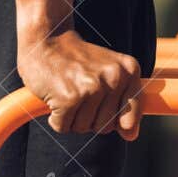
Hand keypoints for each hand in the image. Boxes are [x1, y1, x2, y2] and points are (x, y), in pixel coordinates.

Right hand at [17, 30, 143, 139]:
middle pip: (105, 127)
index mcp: (129, 70)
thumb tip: (131, 137)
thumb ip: (124, 102)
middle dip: (89, 118)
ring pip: (83, 128)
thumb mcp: (110, 72)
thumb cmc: (77, 60)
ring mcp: (92, 88)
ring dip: (71, 118)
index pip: (131, 117)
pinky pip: (63, 127)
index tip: (100, 104)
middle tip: (79, 93)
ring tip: (67, 92)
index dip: (114, 119)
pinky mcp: (69, 98)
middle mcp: (114, 78)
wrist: (46, 39)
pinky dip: (55, 118)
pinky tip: (55, 96)